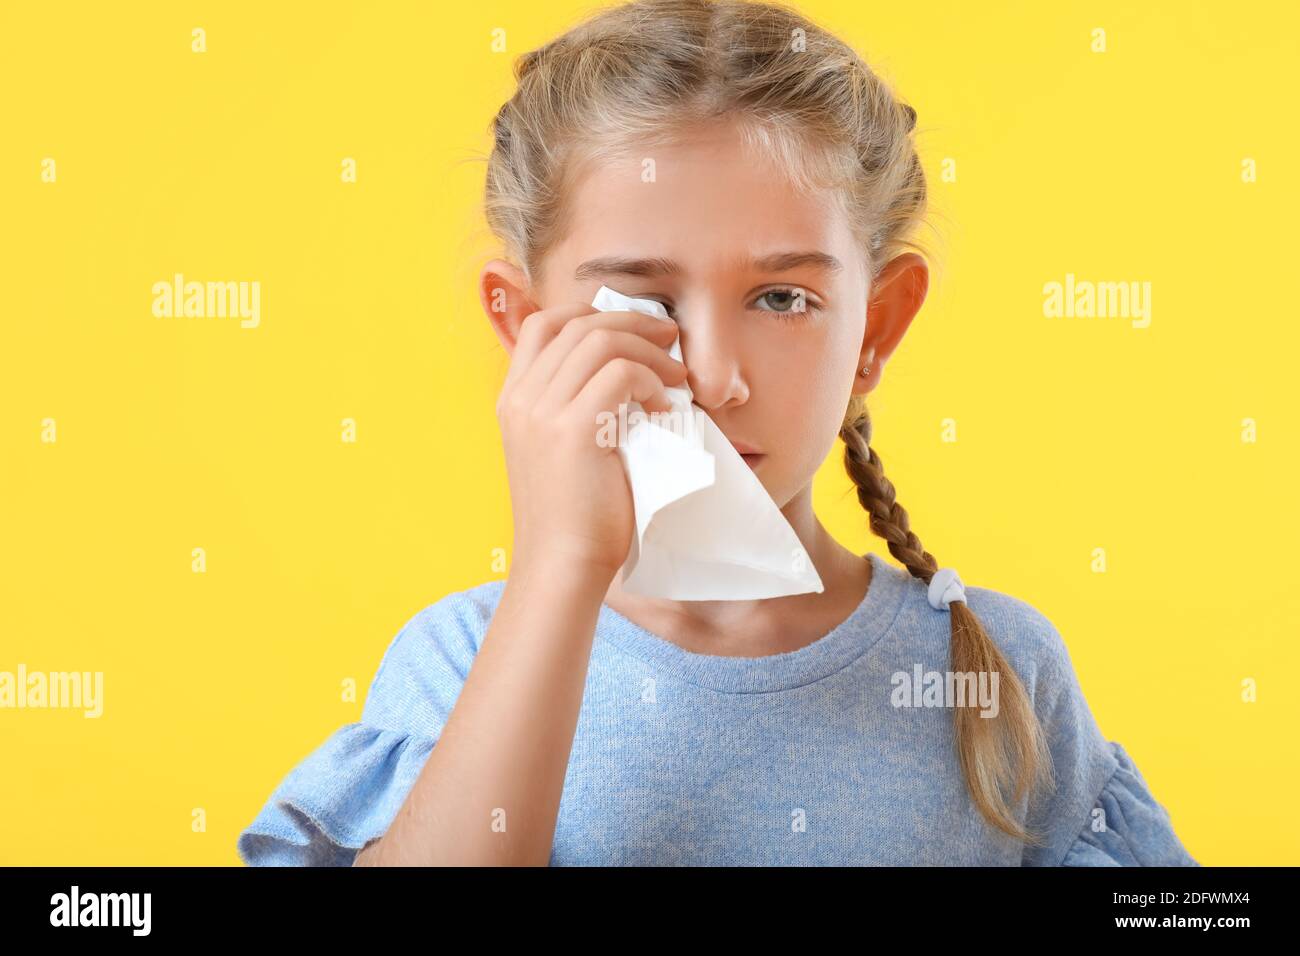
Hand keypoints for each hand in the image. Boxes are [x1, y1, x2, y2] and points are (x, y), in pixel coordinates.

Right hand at [495, 302, 688, 581]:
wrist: (562, 565)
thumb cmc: (574, 517)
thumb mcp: (561, 452)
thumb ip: (573, 409)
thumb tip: (626, 375)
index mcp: (513, 400)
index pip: (545, 324)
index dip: (592, 315)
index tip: (634, 333)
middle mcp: (521, 399)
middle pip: (579, 324)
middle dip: (633, 323)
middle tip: (670, 341)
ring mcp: (542, 412)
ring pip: (602, 341)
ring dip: (649, 352)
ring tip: (676, 378)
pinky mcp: (573, 430)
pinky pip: (622, 373)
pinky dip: (652, 381)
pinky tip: (664, 409)